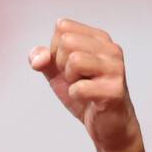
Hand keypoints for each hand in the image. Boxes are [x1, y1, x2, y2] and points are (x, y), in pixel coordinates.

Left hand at [29, 19, 139, 151]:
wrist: (107, 125)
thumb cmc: (85, 94)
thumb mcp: (57, 72)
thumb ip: (42, 58)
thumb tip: (37, 60)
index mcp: (98, 38)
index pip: (62, 27)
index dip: (55, 49)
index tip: (68, 66)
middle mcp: (110, 48)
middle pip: (66, 41)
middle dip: (61, 64)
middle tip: (75, 78)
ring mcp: (115, 68)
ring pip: (74, 60)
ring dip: (69, 79)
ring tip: (82, 86)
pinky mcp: (114, 90)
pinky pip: (79, 88)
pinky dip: (75, 96)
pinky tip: (88, 99)